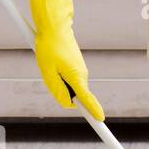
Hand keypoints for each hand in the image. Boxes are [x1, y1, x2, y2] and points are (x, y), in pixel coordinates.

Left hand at [26, 0, 104, 120]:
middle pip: (73, 96)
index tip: (101, 121)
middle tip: (50, 72)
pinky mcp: (76, 66)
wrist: (55, 26)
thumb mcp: (48, 71)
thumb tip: (68, 104)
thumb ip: (57, 89)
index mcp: (77, 77)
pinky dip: (59, 75)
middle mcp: (83, 75)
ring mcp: (80, 70)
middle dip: (61, 93)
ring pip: (69, 87)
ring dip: (58, 81)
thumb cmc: (49, 47)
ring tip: (50, 63)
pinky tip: (53, 61)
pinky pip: (68, 79)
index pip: (87, 99)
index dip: (93, 111)